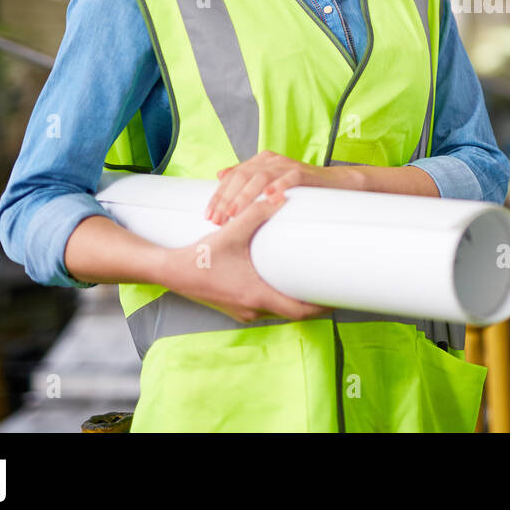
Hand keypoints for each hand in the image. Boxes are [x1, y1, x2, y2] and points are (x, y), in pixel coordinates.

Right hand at [166, 192, 327, 322]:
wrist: (169, 271)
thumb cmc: (201, 255)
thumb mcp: (232, 232)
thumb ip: (258, 212)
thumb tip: (281, 196)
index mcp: (257, 295)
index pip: (300, 311)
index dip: (322, 306)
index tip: (339, 298)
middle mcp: (253, 309)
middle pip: (292, 313)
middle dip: (312, 303)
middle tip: (330, 288)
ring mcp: (243, 312)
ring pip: (278, 312)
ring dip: (294, 302)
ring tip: (311, 285)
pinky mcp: (235, 308)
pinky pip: (264, 309)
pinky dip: (278, 300)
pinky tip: (282, 285)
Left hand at [204, 150, 361, 224]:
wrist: (335, 183)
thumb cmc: (300, 189)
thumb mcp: (271, 182)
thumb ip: (248, 178)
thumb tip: (221, 175)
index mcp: (260, 161)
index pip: (232, 176)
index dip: (218, 196)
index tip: (208, 215)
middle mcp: (271, 160)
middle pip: (242, 177)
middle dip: (226, 199)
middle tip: (216, 219)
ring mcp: (287, 165)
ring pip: (260, 177)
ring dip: (244, 196)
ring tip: (234, 213)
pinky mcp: (303, 172)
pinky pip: (288, 178)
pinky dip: (278, 187)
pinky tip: (269, 198)